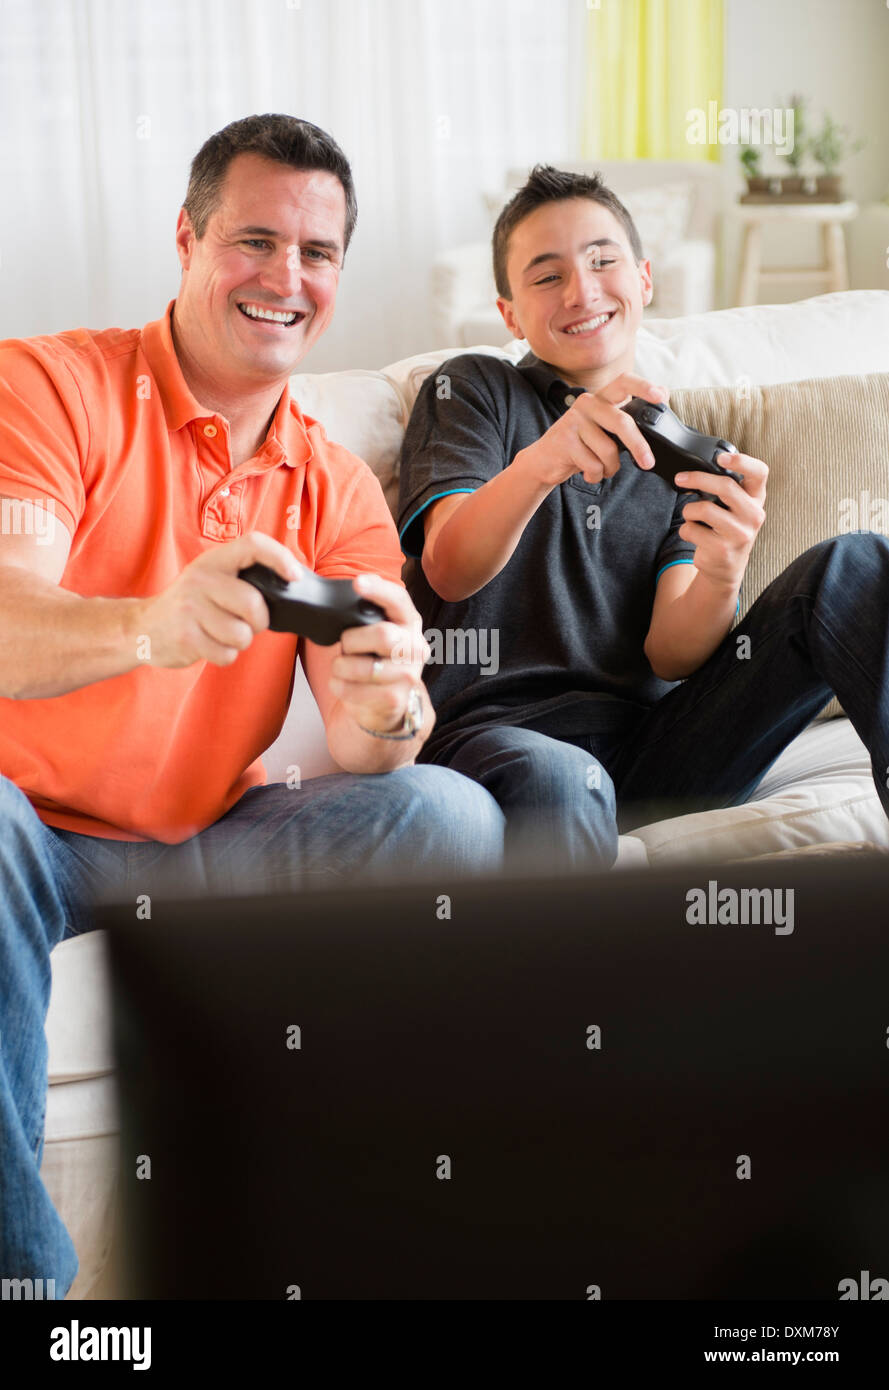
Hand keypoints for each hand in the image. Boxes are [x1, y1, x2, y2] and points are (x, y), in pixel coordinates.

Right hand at [137, 532, 299, 668]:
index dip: (280, 558)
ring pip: (242, 634)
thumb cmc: (189, 604)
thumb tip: (291, 583)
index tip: (295, 577)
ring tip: (220, 633)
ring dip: (240, 641)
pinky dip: (224, 655)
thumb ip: (242, 577)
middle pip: (253, 603)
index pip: (253, 544)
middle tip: (247, 623)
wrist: (142, 627)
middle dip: (259, 622)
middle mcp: (200, 579)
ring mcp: (190, 609)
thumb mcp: (210, 578)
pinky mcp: (185, 637)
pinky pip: (227, 654)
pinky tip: (208, 644)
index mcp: (212, 561)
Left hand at [327, 572, 429, 734]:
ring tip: (343, 668)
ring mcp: (408, 675)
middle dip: (352, 641)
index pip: (399, 600)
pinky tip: (342, 684)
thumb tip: (346, 590)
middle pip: (383, 635)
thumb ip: (365, 613)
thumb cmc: (373, 659)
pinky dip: (339, 686)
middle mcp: (415, 647)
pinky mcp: (395, 699)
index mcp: (409, 622)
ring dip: (342, 666)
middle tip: (346, 646)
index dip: (379, 590)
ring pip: (364, 667)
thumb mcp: (372, 632)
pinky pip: (354, 690)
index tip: (358, 582)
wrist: (386, 704)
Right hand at [518, 373, 668, 487]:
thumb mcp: (603, 429)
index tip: (661, 396)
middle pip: (622, 423)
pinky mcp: (564, 440)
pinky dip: (595, 475)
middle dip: (638, 446)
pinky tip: (585, 472)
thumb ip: (626, 421)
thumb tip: (661, 410)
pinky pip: (593, 465)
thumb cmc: (580, 445)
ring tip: (601, 468)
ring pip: (608, 450)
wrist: (544, 461)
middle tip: (648, 463)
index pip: (624, 382)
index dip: (644, 388)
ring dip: (610, 468)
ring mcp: (574, 421)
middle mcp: (587, 403)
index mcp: (601, 398)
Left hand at [674, 453, 767, 590]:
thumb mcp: (736, 507)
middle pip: (725, 486)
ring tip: (692, 517)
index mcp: (757, 499)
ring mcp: (739, 533)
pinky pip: (691, 529)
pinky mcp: (721, 549)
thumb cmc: (728, 529)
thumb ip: (726, 489)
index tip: (721, 458)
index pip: (759, 473)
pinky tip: (694, 535)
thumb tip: (695, 473)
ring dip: (688, 511)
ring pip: (703, 509)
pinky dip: (685, 529)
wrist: (727, 566)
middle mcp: (753, 515)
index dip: (741, 461)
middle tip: (680, 479)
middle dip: (697, 479)